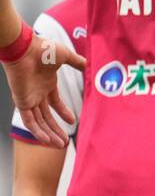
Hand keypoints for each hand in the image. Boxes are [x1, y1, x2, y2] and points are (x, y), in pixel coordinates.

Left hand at [2, 33, 85, 147]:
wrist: (25, 49)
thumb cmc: (43, 49)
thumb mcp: (67, 56)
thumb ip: (79, 63)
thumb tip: (92, 65)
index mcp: (47, 84)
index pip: (55, 103)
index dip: (64, 113)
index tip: (73, 121)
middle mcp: (37, 93)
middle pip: (47, 117)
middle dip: (56, 130)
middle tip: (65, 142)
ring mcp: (29, 99)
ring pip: (39, 122)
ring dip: (49, 134)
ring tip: (60, 145)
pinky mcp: (22, 102)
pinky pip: (30, 121)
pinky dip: (38, 131)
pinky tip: (47, 140)